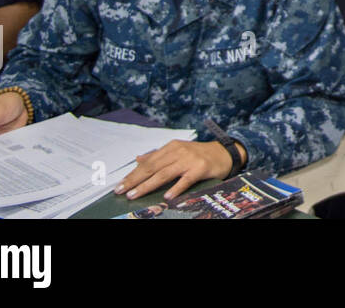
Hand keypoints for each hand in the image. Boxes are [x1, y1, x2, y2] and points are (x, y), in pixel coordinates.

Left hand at [114, 139, 237, 200]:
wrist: (224, 153)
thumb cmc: (199, 154)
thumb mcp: (177, 151)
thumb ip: (158, 156)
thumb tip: (138, 159)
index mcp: (171, 147)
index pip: (147, 162)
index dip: (133, 174)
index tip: (120, 185)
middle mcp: (178, 151)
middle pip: (152, 168)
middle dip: (135, 180)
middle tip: (121, 191)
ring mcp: (189, 160)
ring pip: (164, 174)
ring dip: (148, 185)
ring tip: (135, 195)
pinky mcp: (200, 169)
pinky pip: (186, 180)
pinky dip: (176, 188)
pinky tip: (167, 196)